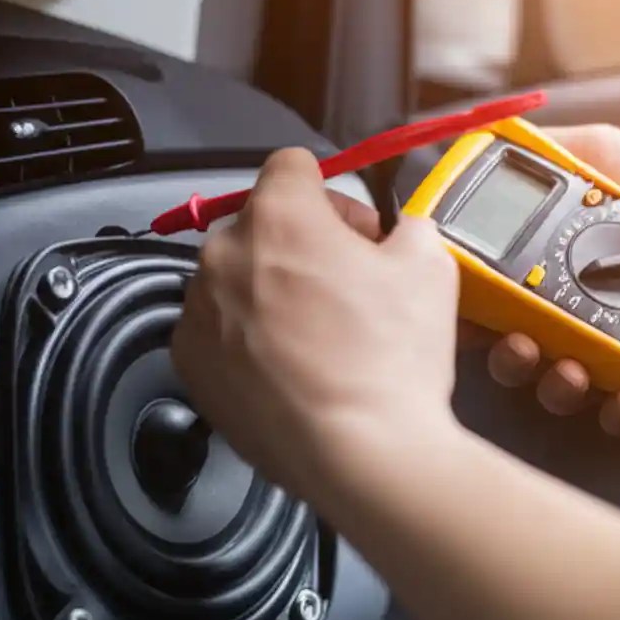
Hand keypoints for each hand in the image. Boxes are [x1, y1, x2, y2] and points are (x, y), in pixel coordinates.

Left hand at [171, 148, 461, 497]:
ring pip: (233, 278)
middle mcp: (222, 252)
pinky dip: (244, 338)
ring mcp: (196, 311)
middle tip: (344, 288)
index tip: (358, 234)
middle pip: (260, 224)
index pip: (291, 165)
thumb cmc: (395, 352)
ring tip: (315, 337)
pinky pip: (215, 330)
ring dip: (267, 290)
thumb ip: (405, 228)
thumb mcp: (430, 265)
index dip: (333, 195)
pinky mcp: (189, 365)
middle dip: (300, 244)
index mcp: (278, 213)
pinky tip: (288, 370)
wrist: (361, 454)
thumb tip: (392, 235)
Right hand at [486, 125, 619, 436]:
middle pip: (511, 353)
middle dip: (507, 357)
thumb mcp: (602, 153)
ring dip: (555, 385)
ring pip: (558, 388)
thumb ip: (547, 151)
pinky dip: (616, 410)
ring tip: (574, 369)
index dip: (466, 311)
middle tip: (521, 343)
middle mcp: (567, 317)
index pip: (487, 300)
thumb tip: (486, 145)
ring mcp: (607, 354)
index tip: (466, 309)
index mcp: (544, 270)